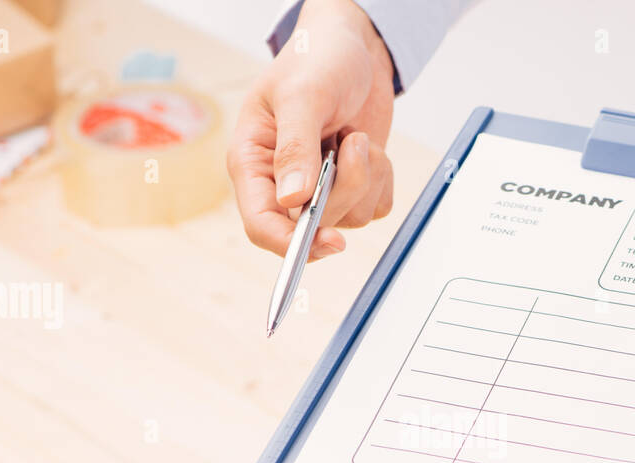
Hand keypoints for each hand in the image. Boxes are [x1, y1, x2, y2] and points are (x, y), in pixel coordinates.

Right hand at [228, 0, 396, 260]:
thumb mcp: (302, 95)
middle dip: (344, 190)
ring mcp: (319, 189)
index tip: (330, 239)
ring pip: (350, 218)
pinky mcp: (352, 187)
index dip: (291, 243)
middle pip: (313, 226)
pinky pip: (375, 208)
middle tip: (353, 144)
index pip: (261, 224)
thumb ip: (295, 147)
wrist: (352, 47)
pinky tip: (367, 147)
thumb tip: (294, 199)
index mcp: (252, 162)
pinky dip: (382, 179)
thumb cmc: (315, 59)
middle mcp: (282, 183)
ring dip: (366, 178)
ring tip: (355, 136)